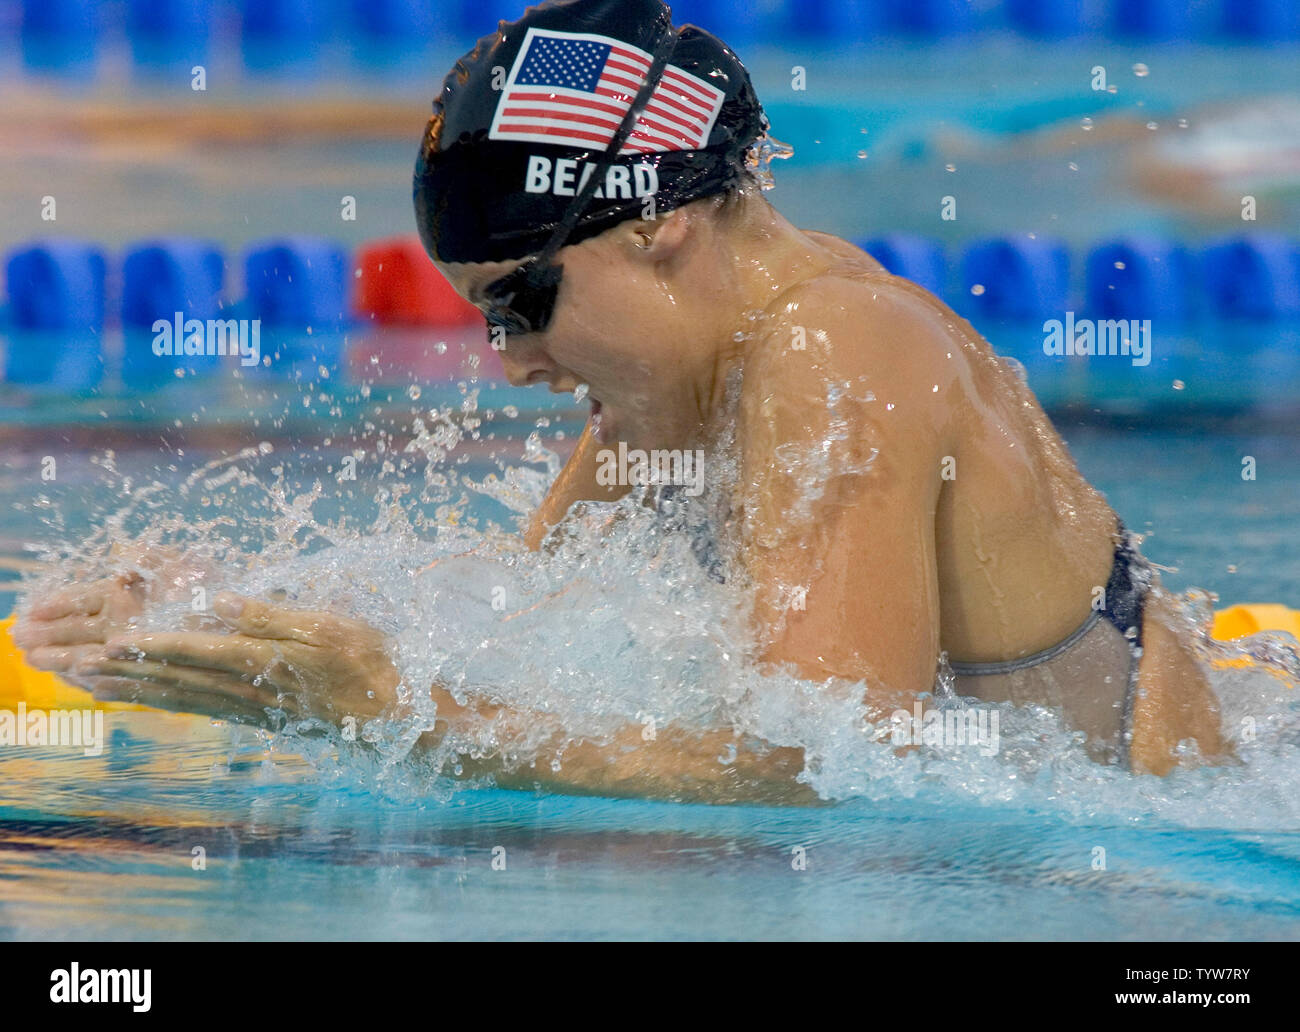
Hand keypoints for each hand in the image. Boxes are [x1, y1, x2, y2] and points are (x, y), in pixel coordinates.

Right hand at [12, 543, 205, 674]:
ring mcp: (134, 643)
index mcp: (127, 592)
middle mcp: (125, 619)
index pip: (83, 598)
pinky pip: (117, 673)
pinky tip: (79, 682)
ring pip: (91, 651)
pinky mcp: (148, 665)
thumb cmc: (214, 585)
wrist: (242, 618)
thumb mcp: (184, 565)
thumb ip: (150, 559)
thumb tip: (124, 555)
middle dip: (49, 635)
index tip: (32, 612)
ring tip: (35, 662)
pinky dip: (97, 677)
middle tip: (21, 643)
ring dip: (64, 658)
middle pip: (79, 628)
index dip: (57, 605)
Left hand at [72, 593, 403, 730]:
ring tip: (91, 681)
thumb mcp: (329, 626)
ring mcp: (250, 707)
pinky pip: (198, 708)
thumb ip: (272, 615)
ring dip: (133, 688)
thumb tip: (220, 600)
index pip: (198, 650)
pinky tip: (145, 696)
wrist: (392, 715)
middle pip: (176, 678)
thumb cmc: (368, 662)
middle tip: (77, 663)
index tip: (113, 639)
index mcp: (266, 660)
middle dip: (126, 670)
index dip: (154, 644)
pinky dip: (162, 701)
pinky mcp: (256, 716)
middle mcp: (249, 689)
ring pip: (180, 696)